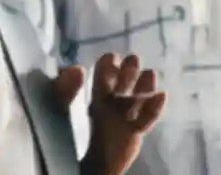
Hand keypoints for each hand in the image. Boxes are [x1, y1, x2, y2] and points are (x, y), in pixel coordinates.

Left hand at [60, 53, 165, 174]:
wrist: (81, 167)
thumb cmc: (62, 138)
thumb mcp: (59, 110)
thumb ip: (64, 91)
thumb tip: (78, 69)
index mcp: (91, 99)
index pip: (101, 79)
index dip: (107, 67)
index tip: (113, 56)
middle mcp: (109, 106)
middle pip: (121, 86)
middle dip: (128, 72)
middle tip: (134, 58)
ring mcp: (122, 121)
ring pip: (135, 100)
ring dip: (143, 87)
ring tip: (151, 73)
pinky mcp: (131, 135)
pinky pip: (144, 121)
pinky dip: (153, 109)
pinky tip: (161, 95)